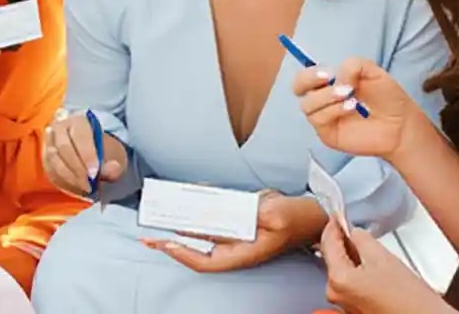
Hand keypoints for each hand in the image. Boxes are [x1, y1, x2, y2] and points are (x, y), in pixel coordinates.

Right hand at [43, 112, 124, 196]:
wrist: (91, 152)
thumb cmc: (103, 151)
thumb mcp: (115, 156)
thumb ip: (114, 165)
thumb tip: (112, 169)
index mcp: (79, 121)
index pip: (80, 135)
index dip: (87, 155)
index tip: (94, 173)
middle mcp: (60, 127)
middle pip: (63, 147)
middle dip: (76, 168)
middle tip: (89, 185)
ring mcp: (49, 141)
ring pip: (54, 159)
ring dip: (69, 176)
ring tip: (84, 187)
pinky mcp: (45, 157)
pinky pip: (50, 169)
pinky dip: (63, 181)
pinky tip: (76, 187)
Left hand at [143, 192, 326, 272]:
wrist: (311, 211)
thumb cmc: (296, 217)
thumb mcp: (272, 215)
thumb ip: (243, 217)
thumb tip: (212, 217)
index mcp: (243, 253)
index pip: (205, 262)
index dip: (182, 254)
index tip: (163, 243)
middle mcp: (235, 247)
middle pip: (196, 248)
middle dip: (171, 240)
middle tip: (147, 233)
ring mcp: (234, 234)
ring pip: (200, 232)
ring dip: (179, 223)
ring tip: (157, 213)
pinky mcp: (236, 220)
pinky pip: (210, 217)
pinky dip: (195, 209)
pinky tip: (181, 197)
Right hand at [292, 57, 429, 160]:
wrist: (402, 123)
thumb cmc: (388, 98)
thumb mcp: (373, 71)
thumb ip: (353, 65)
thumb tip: (335, 76)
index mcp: (329, 84)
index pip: (305, 76)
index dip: (310, 72)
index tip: (328, 73)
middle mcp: (322, 99)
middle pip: (297, 87)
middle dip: (308, 80)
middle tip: (329, 79)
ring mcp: (323, 117)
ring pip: (307, 104)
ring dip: (327, 96)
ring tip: (351, 96)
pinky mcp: (327, 133)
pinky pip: (318, 119)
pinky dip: (333, 110)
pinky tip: (351, 108)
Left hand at [320, 217, 455, 313]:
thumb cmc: (410, 300)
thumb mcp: (383, 258)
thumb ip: (363, 239)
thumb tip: (354, 232)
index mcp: (338, 279)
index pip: (327, 244)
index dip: (333, 226)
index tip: (337, 215)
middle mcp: (336, 294)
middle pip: (334, 258)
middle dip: (344, 242)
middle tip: (352, 226)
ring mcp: (345, 303)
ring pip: (344, 271)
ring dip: (353, 257)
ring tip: (368, 247)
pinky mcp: (357, 309)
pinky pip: (352, 283)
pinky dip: (359, 272)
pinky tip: (373, 266)